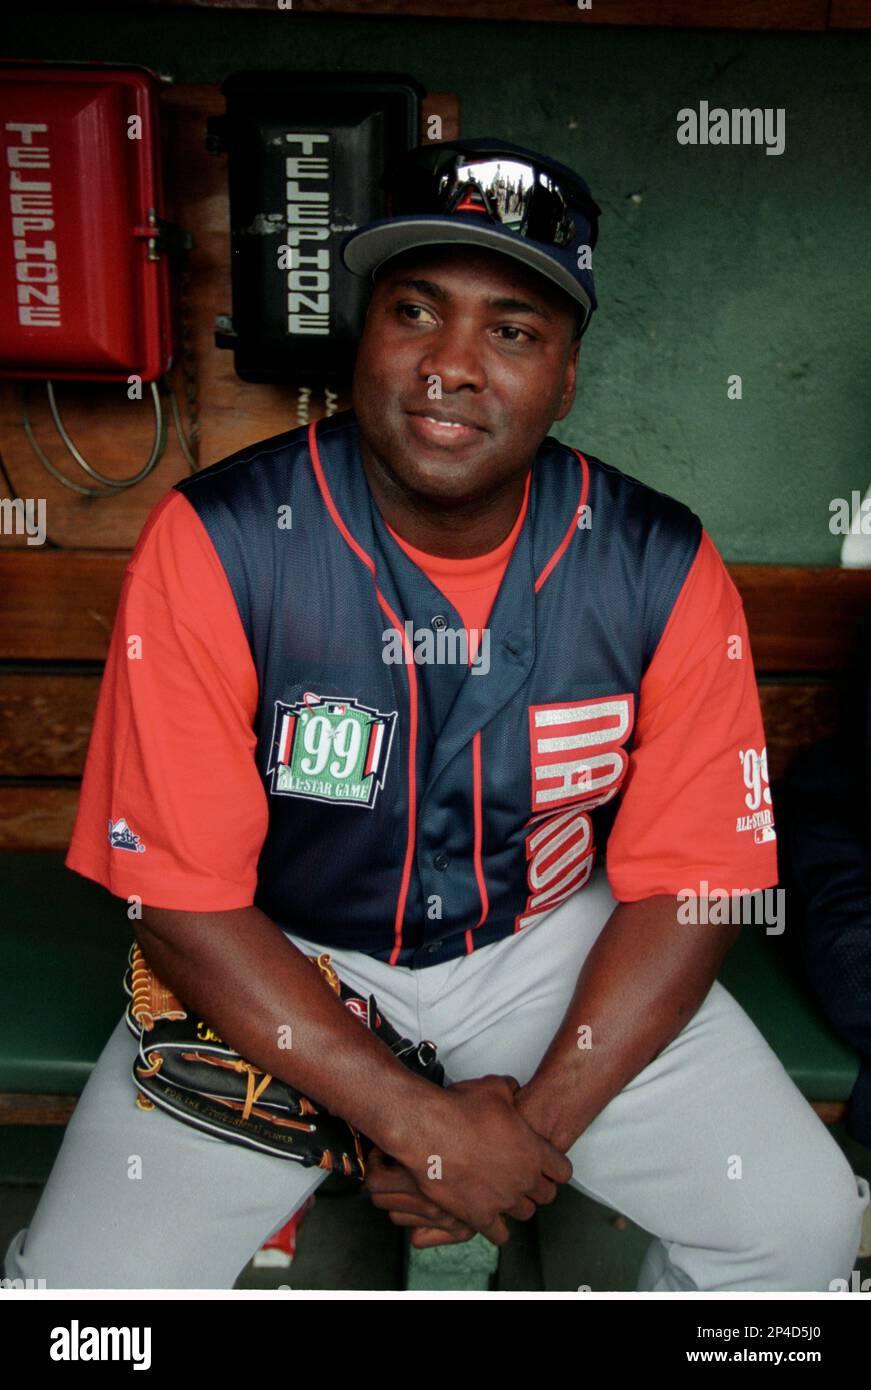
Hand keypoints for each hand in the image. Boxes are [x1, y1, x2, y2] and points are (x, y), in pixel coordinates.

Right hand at [379, 1073, 571, 1245]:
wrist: (428, 1129)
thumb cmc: (460, 1108)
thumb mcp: (494, 1087)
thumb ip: (511, 1091)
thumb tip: (514, 1090)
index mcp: (534, 1151)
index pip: (562, 1171)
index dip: (553, 1167)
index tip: (545, 1165)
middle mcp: (523, 1179)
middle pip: (546, 1195)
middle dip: (537, 1186)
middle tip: (523, 1178)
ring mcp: (502, 1200)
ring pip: (524, 1213)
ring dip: (517, 1204)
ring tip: (504, 1195)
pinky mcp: (479, 1215)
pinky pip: (499, 1234)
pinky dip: (496, 1228)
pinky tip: (489, 1217)